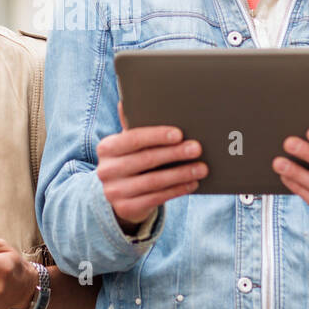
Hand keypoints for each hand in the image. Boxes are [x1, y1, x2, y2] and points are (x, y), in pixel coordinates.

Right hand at [97, 102, 205, 230]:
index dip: (157, 136)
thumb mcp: (128, 143)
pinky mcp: (125, 208)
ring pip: (154, 181)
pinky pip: (156, 198)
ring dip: (181, 174)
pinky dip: (177, 190)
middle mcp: (106, 170)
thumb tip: (128, 99)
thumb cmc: (132, 160)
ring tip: (201, 168)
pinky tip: (192, 183)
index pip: (132, 139)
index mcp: (106, 148)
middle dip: (175, 154)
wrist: (120, 194)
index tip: (179, 134)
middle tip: (197, 148)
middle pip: (146, 160)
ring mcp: (114, 192)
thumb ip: (132, 124)